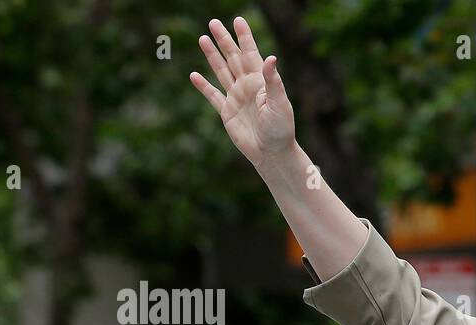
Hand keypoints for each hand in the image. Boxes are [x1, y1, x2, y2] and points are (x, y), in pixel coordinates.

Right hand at [190, 17, 295, 167]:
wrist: (272, 153)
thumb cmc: (281, 129)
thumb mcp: (280, 104)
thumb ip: (274, 81)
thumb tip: (271, 58)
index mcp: (260, 82)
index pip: (251, 54)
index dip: (244, 37)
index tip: (238, 20)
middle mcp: (247, 86)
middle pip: (233, 58)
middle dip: (224, 40)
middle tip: (213, 22)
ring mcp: (236, 98)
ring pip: (221, 71)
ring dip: (212, 56)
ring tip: (203, 38)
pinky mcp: (227, 112)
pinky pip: (213, 96)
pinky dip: (203, 86)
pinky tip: (194, 75)